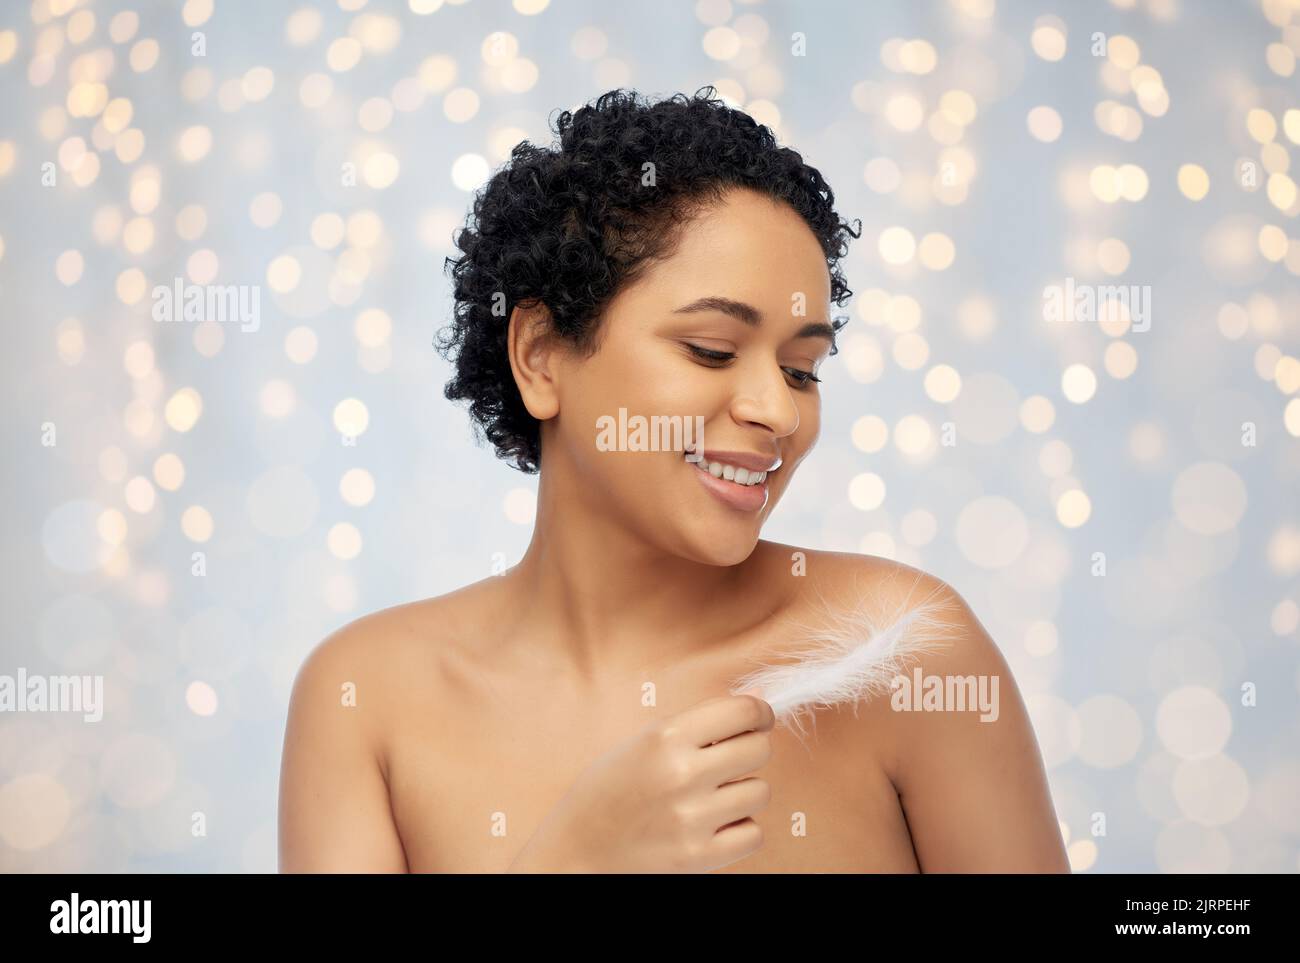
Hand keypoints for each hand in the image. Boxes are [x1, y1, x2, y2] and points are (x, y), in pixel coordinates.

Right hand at [506, 693, 775, 872]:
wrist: (575, 852)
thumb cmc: (606, 792)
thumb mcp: (640, 743)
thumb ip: (695, 725)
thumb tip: (758, 702)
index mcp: (665, 738)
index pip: (744, 712)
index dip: (759, 713)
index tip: (758, 720)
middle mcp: (682, 774)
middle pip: (759, 750)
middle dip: (751, 750)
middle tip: (731, 760)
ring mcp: (693, 818)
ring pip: (760, 792)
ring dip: (743, 792)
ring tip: (712, 797)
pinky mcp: (699, 857)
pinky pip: (754, 834)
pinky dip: (740, 830)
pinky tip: (713, 825)